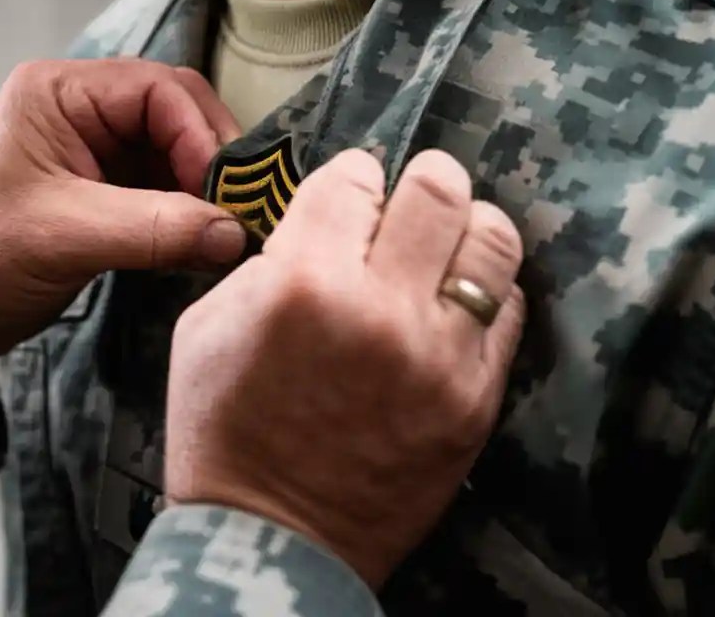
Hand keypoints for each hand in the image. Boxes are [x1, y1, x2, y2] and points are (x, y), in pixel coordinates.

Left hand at [0, 59, 246, 380]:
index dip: (200, 135)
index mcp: (57, 93)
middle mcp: (80, 111)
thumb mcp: (63, 236)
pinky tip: (199, 245)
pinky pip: (165, 190)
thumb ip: (153, 228)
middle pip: (175, 115)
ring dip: (203, 191)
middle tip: (234, 212)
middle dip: (209, 161)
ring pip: (176, 154)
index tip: (222, 192)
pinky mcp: (103, 193)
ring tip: (221, 234)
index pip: (157, 89)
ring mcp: (93, 152)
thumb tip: (234, 232)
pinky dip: (188, 215)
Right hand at [166, 148, 525, 586]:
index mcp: (302, 281)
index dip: (352, 179)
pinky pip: (509, 310)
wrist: (275, 538)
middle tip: (414, 199)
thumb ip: (268, 261)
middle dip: (424, 181)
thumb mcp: (205, 326)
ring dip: (467, 229)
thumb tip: (326, 223)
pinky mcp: (477, 398)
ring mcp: (439, 355)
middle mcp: (380, 307)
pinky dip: (485, 294)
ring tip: (446, 245)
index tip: (351, 195)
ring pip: (493, 239)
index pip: (356, 177)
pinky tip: (456, 306)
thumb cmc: (225, 431)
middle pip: (439, 189)